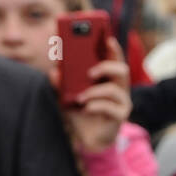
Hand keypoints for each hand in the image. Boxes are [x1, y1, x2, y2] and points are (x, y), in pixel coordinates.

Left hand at [52, 36, 129, 152]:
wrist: (87, 137)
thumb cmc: (80, 110)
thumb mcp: (66, 95)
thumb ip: (60, 83)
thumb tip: (53, 71)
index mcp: (107, 78)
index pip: (113, 59)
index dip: (113, 48)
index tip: (107, 38)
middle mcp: (118, 87)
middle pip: (122, 70)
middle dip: (106, 67)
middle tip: (89, 71)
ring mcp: (121, 102)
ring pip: (115, 89)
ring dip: (95, 91)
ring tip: (80, 97)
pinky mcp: (120, 116)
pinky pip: (111, 108)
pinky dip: (96, 106)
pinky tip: (86, 108)